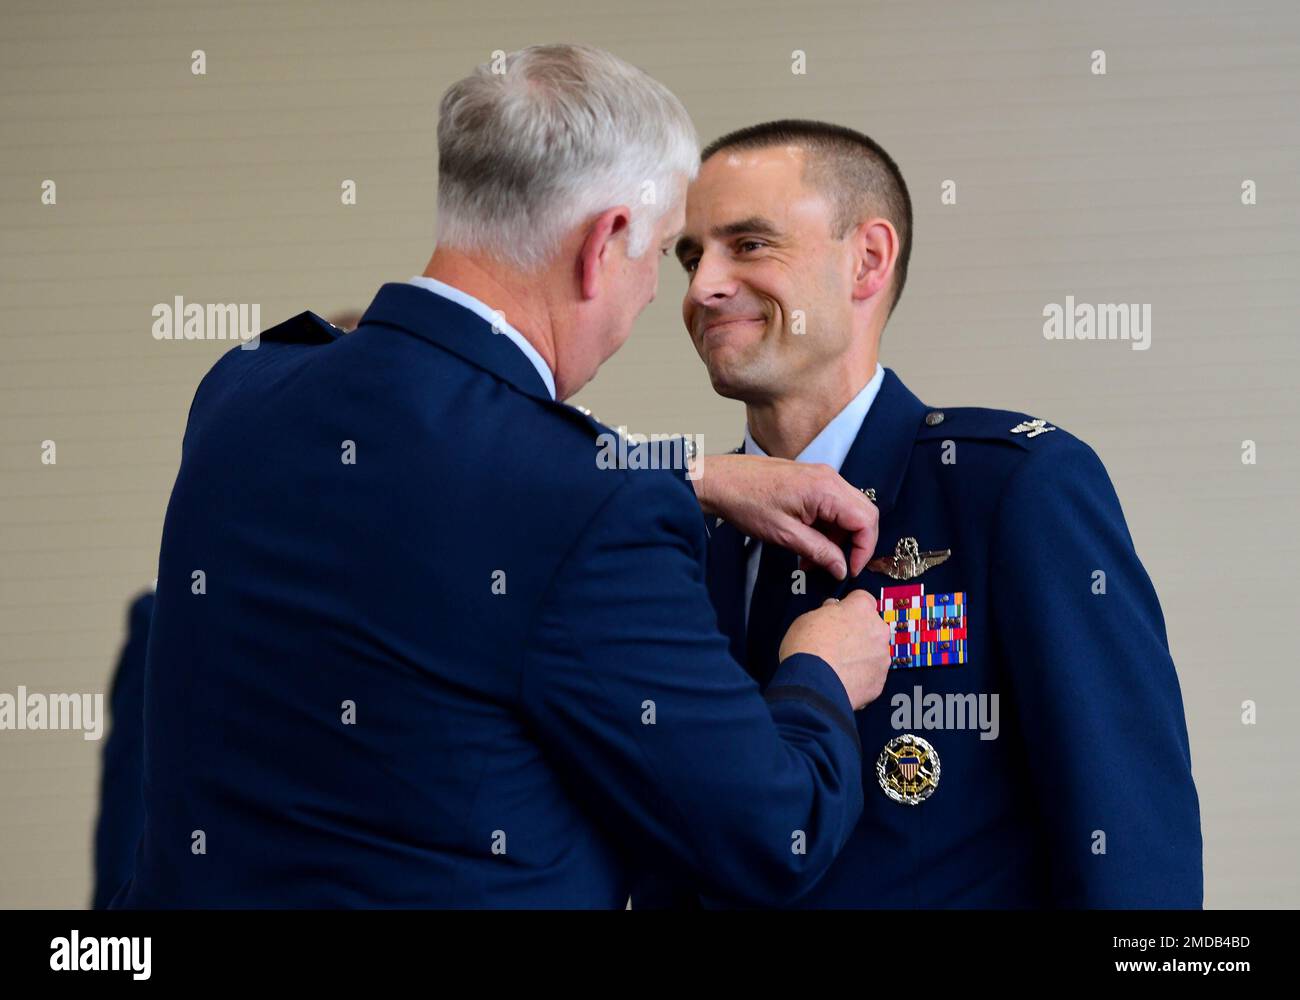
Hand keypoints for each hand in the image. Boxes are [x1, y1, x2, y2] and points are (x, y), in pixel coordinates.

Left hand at [692, 453, 878, 579]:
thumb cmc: (746, 501)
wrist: (720, 481)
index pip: (866, 520)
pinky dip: (826, 528)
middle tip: (835, 566)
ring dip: (837, 539)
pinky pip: (832, 507)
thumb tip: (841, 568)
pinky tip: (807, 544)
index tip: (850, 569)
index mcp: (826, 489)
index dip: (864, 549)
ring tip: (812, 559)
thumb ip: (819, 552)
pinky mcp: (811, 482)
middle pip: (863, 514)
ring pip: (848, 513)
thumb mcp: (785, 535)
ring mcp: (821, 478)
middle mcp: (829, 479)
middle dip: (853, 545)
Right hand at [779, 591, 890, 709]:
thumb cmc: (806, 647)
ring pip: (874, 651)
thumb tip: (832, 611)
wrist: (813, 684)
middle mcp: (878, 629)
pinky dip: (861, 677)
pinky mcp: (880, 680)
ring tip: (839, 666)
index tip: (840, 615)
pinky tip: (843, 680)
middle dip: (859, 632)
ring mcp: (882, 657)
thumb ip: (826, 612)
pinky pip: (872, 675)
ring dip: (862, 655)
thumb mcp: (807, 618)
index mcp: (861, 608)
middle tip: (837, 643)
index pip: (863, 598)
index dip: (850, 607)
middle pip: (872, 626)